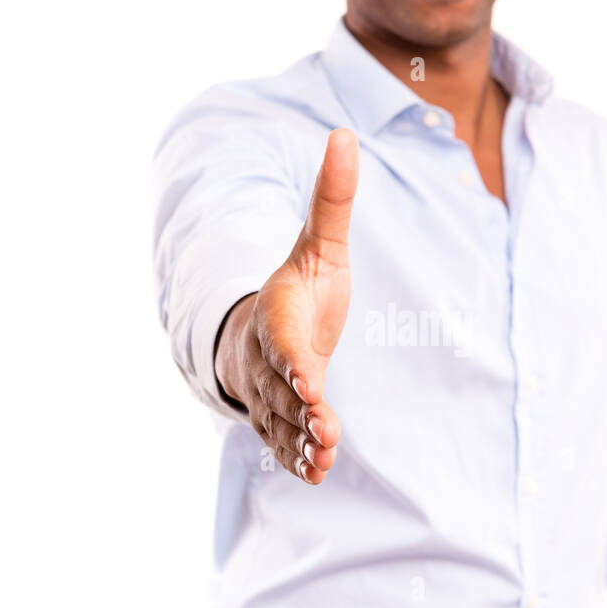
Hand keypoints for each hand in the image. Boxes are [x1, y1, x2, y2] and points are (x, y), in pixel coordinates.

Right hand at [215, 127, 359, 482]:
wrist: (261, 326)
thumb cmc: (300, 285)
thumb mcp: (319, 242)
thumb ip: (332, 199)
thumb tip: (345, 136)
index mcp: (276, 315)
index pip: (283, 342)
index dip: (294, 362)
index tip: (311, 381)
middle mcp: (266, 358)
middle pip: (282, 390)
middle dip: (302, 411)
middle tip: (326, 428)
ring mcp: (269, 393)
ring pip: (281, 421)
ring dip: (302, 440)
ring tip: (326, 456)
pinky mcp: (278, 419)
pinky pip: (282, 442)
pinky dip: (297, 458)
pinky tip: (318, 471)